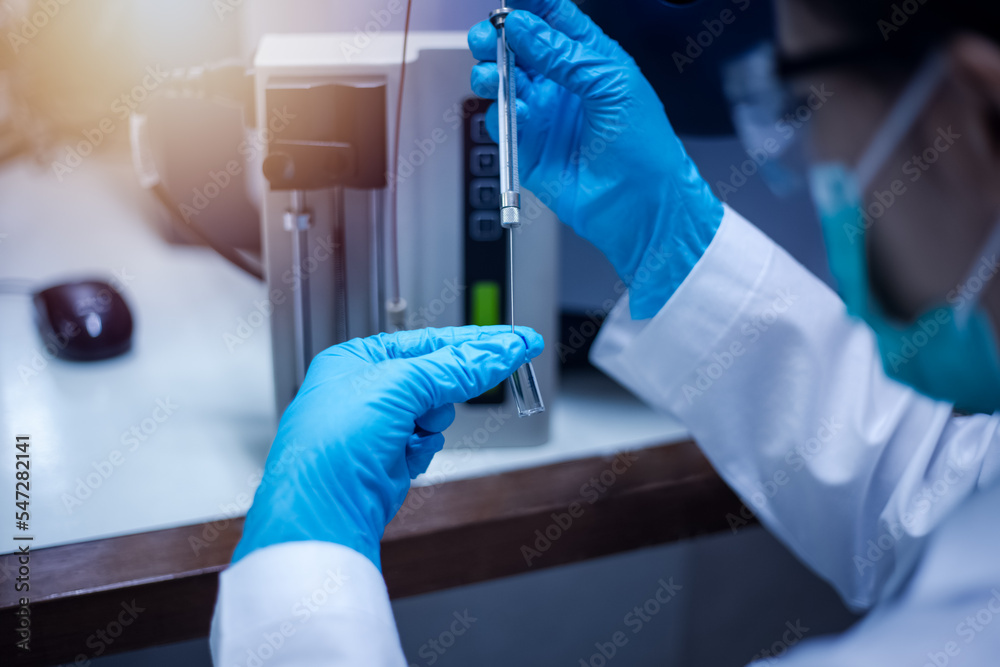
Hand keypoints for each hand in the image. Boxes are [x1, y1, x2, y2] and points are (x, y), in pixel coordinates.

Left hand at [232, 326, 543, 568]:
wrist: (323, 511)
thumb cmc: (332, 444)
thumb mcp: (400, 387)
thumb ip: (454, 368)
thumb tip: (497, 352)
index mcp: (356, 359)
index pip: (427, 341)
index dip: (473, 341)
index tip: (514, 341)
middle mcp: (362, 391)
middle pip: (434, 377)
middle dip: (448, 387)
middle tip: (489, 374)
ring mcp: (375, 428)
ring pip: (434, 413)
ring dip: (433, 422)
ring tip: (414, 431)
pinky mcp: (387, 460)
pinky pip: (427, 443)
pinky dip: (424, 448)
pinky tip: (406, 456)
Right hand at [468, 0, 723, 317]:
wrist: (641, 205)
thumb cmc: (645, 146)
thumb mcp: (611, 83)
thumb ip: (563, 54)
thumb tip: (521, 27)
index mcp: (590, 59)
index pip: (554, 18)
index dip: (530, 5)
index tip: (509, 1)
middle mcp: (563, 84)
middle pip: (519, 47)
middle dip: (498, 38)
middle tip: (488, 38)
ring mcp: (544, 115)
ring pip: (503, 81)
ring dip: (491, 73)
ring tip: (493, 75)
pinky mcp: (528, 147)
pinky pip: (500, 122)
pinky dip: (499, 114)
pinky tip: (513, 114)